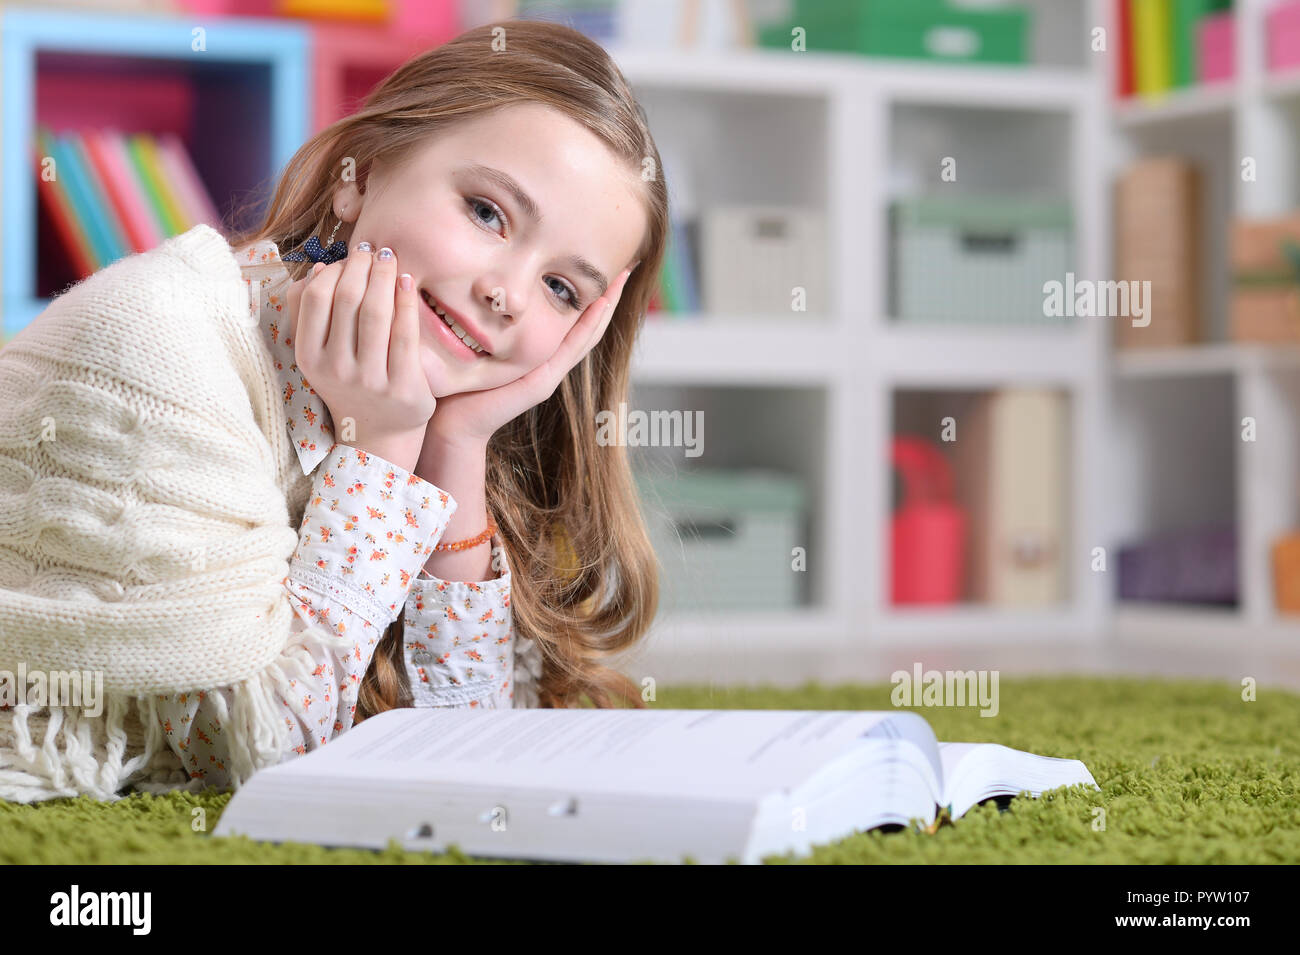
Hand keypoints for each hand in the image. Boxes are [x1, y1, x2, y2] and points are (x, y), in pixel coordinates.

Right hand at [285, 244, 435, 471]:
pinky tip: (407, 281)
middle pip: (347, 299)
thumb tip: (317, 270)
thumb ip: (309, 314)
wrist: (380, 434)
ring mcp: (369, 381)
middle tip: (374, 249)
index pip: (316, 298)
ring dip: (383, 276)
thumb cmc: (350, 383)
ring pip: (375, 313)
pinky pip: (405, 333)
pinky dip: (405, 301)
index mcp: (309, 358)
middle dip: (361, 266)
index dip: (334, 269)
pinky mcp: (401, 387)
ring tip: (390, 257)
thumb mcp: (320, 355)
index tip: (350, 257)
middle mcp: (335, 370)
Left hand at [424, 262, 637, 449]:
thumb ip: (482, 318)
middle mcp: (550, 362)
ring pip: (587, 335)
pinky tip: (600, 304)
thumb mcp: (473, 341)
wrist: (453, 424)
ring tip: (622, 279)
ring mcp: (550, 372)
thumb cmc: (456, 383)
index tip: (603, 266)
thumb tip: (479, 282)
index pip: (572, 319)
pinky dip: (588, 326)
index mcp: (537, 353)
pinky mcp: (543, 381)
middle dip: (608, 296)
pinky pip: (572, 349)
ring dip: (606, 307)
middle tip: (627, 268)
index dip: (590, 294)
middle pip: (589, 325)